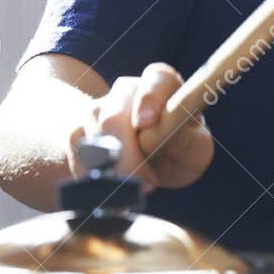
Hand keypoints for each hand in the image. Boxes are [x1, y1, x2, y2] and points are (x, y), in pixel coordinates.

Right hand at [69, 63, 214, 193]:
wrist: (151, 164)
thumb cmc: (180, 150)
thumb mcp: (196, 148)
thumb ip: (189, 141)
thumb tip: (171, 137)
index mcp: (162, 84)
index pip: (156, 81)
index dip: (150, 99)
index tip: (148, 122)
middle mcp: (127, 90)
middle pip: (113, 116)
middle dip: (126, 154)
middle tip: (146, 184)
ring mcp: (97, 110)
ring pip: (92, 139)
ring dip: (112, 172)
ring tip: (134, 192)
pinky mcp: (77, 135)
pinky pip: (78, 157)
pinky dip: (95, 179)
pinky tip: (113, 192)